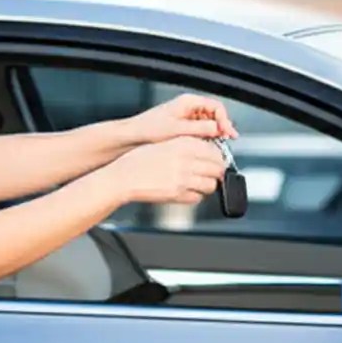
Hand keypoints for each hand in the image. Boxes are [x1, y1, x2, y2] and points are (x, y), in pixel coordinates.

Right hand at [110, 136, 225, 204]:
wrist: (123, 178)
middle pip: (217, 168)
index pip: (215, 151)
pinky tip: (187, 191)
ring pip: (211, 185)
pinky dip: (195, 196)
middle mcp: (186, 160)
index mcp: (183, 144)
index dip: (218, 158)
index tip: (217, 161)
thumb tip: (207, 153)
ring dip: (208, 185)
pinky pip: (198, 198)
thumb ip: (187, 147)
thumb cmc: (139, 161)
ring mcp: (183, 178)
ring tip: (199, 184)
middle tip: (212, 174)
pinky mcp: (178, 194)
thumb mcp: (165, 145)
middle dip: (216, 173)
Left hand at [130, 94, 238, 143]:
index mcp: (188, 102)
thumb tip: (217, 129)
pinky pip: (200, 132)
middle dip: (222, 127)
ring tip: (217, 145)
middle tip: (227, 139)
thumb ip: (200, 129)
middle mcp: (188, 108)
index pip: (216, 106)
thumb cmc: (148, 129)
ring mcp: (185, 118)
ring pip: (208, 124)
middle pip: (214, 115)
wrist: (132, 137)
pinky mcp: (182, 128)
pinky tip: (205, 147)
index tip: (227, 132)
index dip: (224, 119)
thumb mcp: (177, 130)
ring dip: (214, 134)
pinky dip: (205, 139)